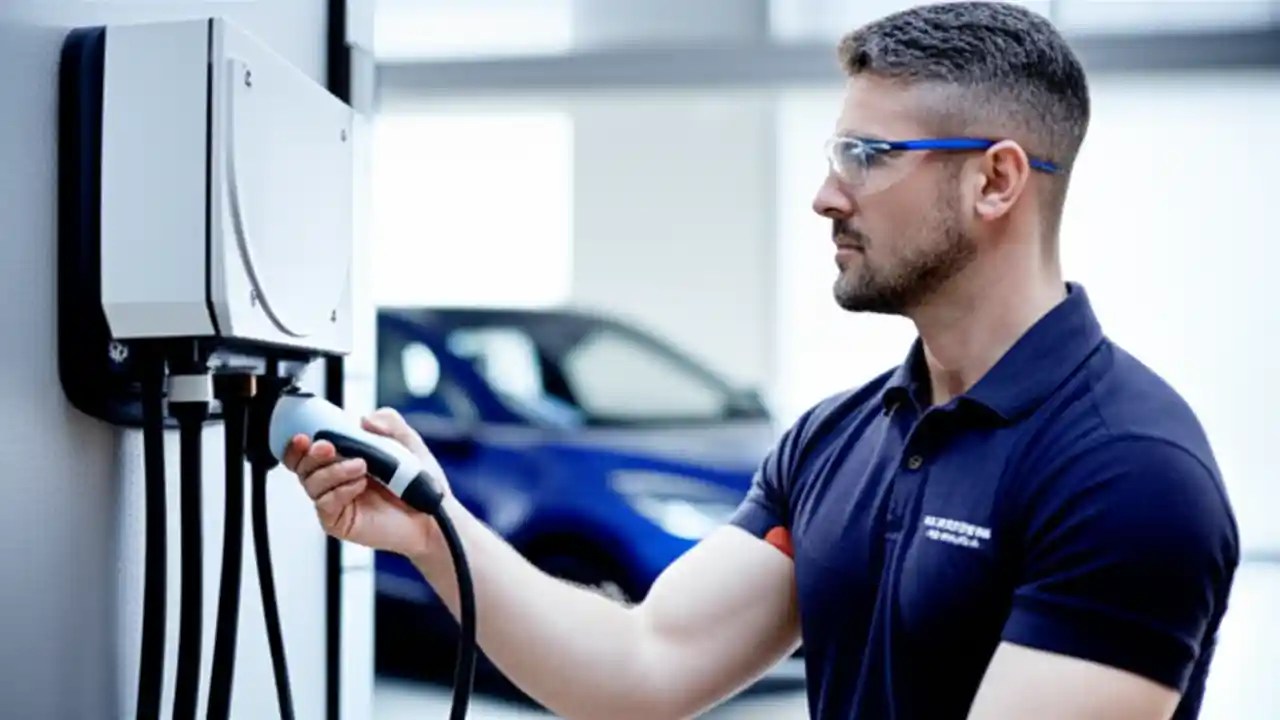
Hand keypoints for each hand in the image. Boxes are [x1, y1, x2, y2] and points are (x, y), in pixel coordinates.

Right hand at [283, 407, 451, 557]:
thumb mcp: (408, 442)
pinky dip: (341, 491)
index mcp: (344, 456)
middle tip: (329, 447)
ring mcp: (335, 500)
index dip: (299, 443)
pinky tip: (360, 485)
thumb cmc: (418, 482)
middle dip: (311, 454)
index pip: (308, 449)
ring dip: (334, 470)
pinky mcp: (338, 521)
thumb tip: (364, 419)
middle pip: (302, 465)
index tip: (305, 435)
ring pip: (311, 483)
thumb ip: (389, 422)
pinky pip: (325, 504)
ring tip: (362, 466)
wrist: (433, 514)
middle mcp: (335, 478)